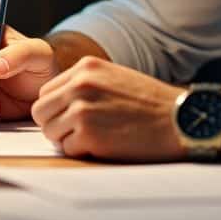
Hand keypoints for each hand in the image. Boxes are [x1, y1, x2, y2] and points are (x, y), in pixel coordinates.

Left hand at [30, 56, 185, 160]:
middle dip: (56, 125)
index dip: (57, 108)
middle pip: (41, 112)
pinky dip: (84, 152)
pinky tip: (106, 144)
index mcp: (85, 68)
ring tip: (97, 136)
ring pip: (50, 132)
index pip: (46, 92)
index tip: (74, 117)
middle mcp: (80, 85)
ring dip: (69, 139)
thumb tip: (56, 104)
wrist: (179, 120)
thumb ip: (84, 84)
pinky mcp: (88, 135)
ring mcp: (82, 110)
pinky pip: (68, 149)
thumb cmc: (150, 103)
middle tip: (80, 132)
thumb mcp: (114, 77)